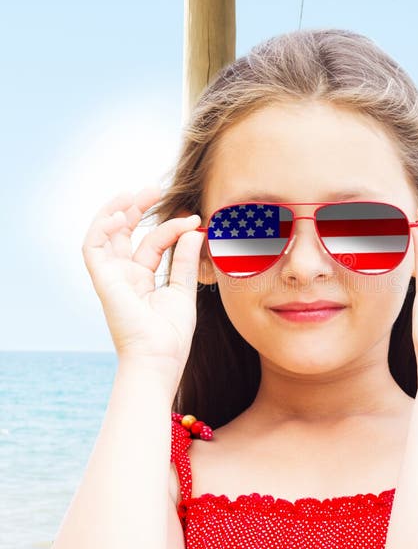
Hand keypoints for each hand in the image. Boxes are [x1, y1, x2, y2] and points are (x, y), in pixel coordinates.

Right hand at [81, 185, 204, 372]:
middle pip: (124, 233)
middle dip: (138, 208)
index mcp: (143, 280)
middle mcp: (124, 276)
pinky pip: (92, 248)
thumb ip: (186, 260)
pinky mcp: (103, 282)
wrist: (160, 359)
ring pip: (105, 235)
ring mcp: (111, 278)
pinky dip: (103, 227)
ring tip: (136, 193)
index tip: (195, 220)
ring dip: (117, 211)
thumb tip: (193, 230)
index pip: (154, 243)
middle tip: (156, 189)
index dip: (172, 228)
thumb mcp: (184, 291)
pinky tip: (122, 213)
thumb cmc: (171, 336)